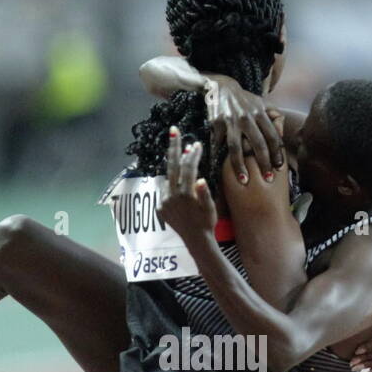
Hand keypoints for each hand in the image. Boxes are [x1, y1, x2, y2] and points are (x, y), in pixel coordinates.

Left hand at [158, 126, 216, 242]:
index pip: (188, 168)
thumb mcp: (210, 208)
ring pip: (167, 177)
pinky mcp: (161, 208)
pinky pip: (164, 189)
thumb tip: (200, 180)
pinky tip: (176, 177)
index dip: (193, 155)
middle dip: (174, 148)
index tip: (197, 143)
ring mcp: (164, 202)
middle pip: (172, 167)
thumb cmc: (207, 223)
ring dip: (173, 165)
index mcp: (185, 195)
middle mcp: (172, 197)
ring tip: (179, 152)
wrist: (196, 241)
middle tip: (173, 131)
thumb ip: (204, 193)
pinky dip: (170, 182)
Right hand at [204, 73, 284, 183]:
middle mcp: (247, 118)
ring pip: (237, 147)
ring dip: (241, 166)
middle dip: (264, 163)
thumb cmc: (244, 100)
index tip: (279, 167)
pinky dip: (220, 157)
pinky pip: (219, 144)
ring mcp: (231, 121)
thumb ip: (272, 114)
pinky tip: (222, 170)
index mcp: (260, 114)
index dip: (277, 153)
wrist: (221, 87)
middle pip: (258, 144)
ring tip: (245, 181)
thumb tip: (282, 124)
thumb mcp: (260, 102)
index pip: (272, 136)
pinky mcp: (217, 124)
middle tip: (268, 179)